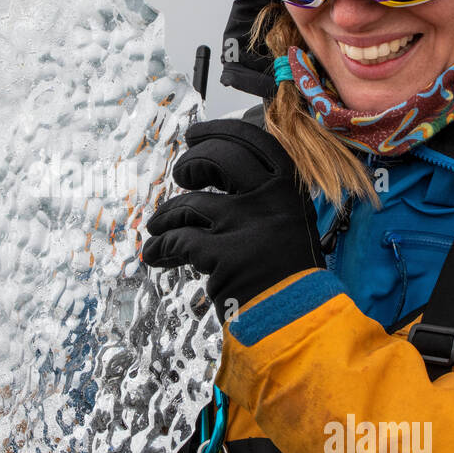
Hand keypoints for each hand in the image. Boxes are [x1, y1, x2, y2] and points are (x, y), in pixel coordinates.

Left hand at [142, 119, 324, 322]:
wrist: (298, 320)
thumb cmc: (287, 275)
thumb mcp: (286, 224)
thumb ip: (260, 198)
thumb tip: (213, 172)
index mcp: (289, 189)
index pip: (253, 141)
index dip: (218, 131)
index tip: (194, 135)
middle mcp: (271, 200)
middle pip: (219, 157)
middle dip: (191, 163)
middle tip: (182, 177)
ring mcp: (247, 225)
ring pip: (189, 204)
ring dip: (165, 215)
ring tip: (157, 227)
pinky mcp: (224, 255)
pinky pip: (178, 240)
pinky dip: (161, 247)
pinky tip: (155, 255)